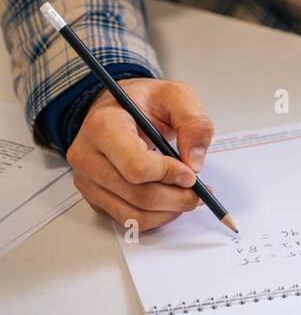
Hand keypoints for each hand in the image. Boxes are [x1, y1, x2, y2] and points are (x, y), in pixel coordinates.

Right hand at [67, 78, 214, 232]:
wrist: (117, 108)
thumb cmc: (141, 101)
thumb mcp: (174, 95)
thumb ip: (193, 122)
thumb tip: (195, 162)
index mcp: (103, 125)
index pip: (136, 166)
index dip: (169, 175)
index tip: (190, 173)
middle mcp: (87, 155)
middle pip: (138, 195)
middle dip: (176, 198)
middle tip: (198, 192)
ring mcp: (87, 180)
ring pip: (133, 214)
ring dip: (168, 211)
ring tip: (187, 197)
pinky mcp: (94, 196)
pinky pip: (127, 219)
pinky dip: (155, 216)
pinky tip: (169, 201)